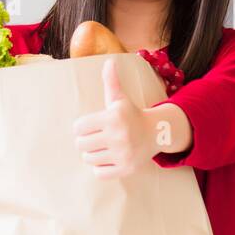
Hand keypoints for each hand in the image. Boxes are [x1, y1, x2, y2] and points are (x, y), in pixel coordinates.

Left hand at [73, 57, 160, 178]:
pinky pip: (99, 173)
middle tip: (96, 138)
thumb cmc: (130, 115)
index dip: (82, 127)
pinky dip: (100, 168)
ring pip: (88, 159)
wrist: (156, 133)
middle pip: (81, 145)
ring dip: (92, 154)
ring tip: (102, 148)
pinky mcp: (126, 169)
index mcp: (113, 118)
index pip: (78, 127)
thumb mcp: (119, 99)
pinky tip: (108, 159)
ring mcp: (123, 154)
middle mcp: (118, 136)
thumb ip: (111, 82)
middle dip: (85, 141)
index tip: (91, 126)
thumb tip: (109, 61)